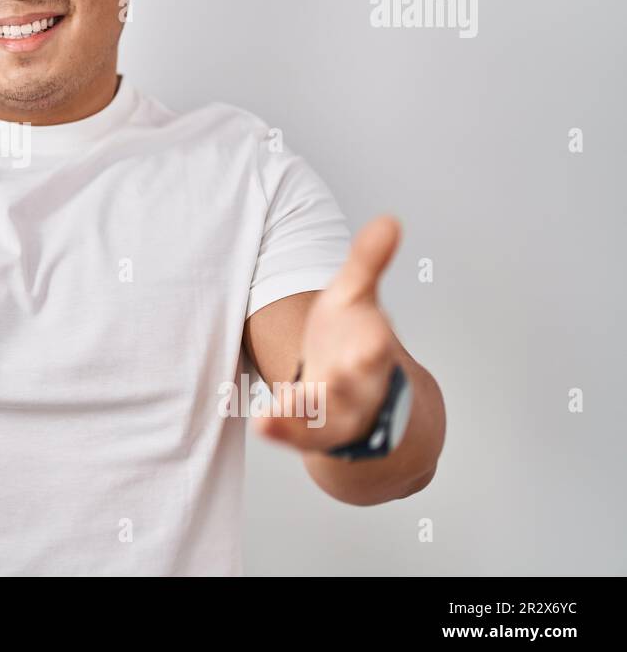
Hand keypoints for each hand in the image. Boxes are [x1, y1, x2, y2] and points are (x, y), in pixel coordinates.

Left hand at [254, 215, 401, 451]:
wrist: (364, 401)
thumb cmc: (351, 341)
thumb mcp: (355, 299)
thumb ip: (368, 262)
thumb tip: (389, 219)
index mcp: (372, 350)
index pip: (377, 344)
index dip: (376, 337)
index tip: (377, 326)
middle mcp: (360, 386)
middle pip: (361, 385)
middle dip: (355, 379)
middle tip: (343, 372)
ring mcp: (337, 413)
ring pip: (332, 417)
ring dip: (312, 412)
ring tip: (283, 411)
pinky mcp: (311, 430)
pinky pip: (298, 433)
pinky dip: (281, 429)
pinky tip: (262, 423)